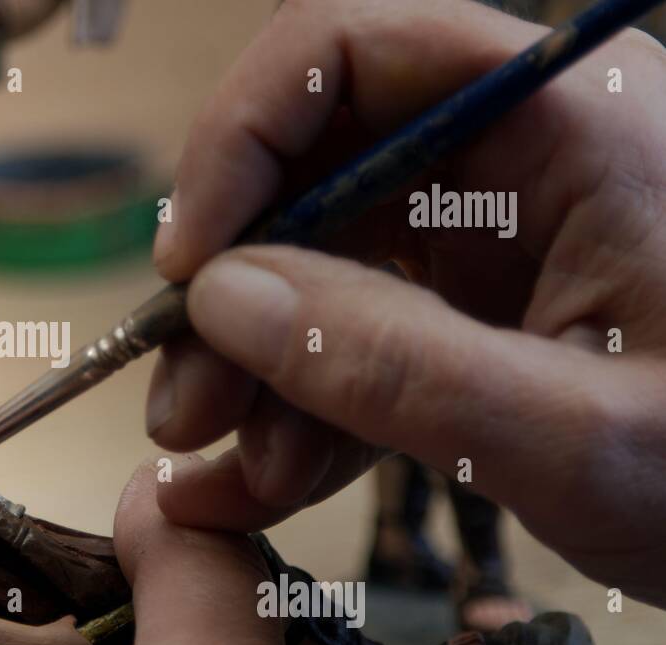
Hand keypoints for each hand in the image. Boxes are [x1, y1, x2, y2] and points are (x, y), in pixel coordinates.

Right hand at [145, 0, 665, 604]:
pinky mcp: (474, 311)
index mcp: (565, 124)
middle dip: (231, 292)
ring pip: (314, 266)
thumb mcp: (576, 431)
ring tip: (221, 469)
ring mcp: (489, 240)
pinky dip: (296, 410)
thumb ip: (397, 366)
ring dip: (250, 370)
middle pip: (309, 171)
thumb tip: (224, 300)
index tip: (192, 257)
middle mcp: (514, 160)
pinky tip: (258, 481)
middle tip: (185, 400)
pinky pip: (351, 336)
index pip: (350, 46)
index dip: (243, 134)